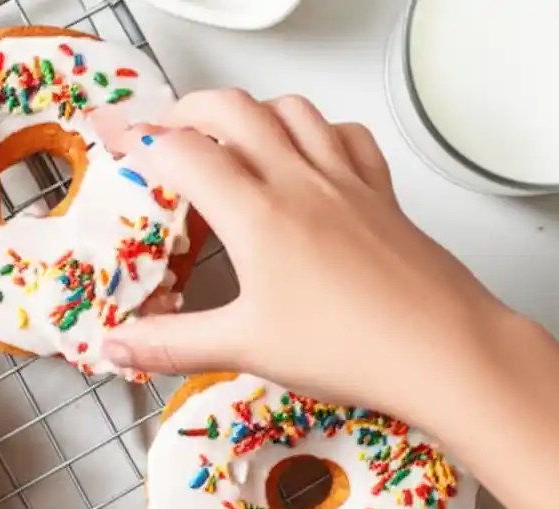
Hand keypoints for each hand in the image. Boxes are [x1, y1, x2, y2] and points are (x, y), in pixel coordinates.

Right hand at [102, 90, 518, 426]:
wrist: (442, 348)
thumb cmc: (349, 348)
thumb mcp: (245, 349)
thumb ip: (171, 344)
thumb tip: (115, 347)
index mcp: (256, 214)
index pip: (182, 152)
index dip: (139, 139)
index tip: (117, 140)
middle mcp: (299, 181)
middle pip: (232, 109)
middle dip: (187, 109)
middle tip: (164, 130)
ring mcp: (345, 180)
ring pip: (291, 109)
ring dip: (251, 109)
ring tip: (230, 131)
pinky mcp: (381, 192)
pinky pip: (346, 135)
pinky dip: (317, 128)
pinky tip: (310, 149)